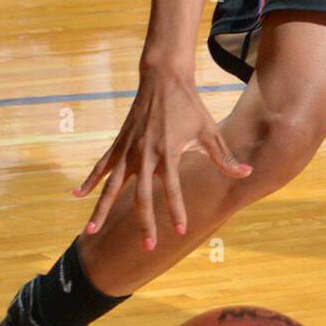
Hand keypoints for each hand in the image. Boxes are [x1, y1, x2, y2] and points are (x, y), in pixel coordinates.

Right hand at [74, 69, 252, 249]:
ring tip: (90, 232)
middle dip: (144, 223)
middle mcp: (144, 154)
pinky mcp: (119, 144)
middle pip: (140, 196)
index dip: (177, 210)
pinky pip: (101, 166)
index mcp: (167, 151)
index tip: (181, 230)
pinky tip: (77, 195)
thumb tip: (248, 173)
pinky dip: (89, 181)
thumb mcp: (209, 130)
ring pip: (112, 186)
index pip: (172, 189)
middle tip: (148, 246)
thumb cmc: (189, 105)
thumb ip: (225, 157)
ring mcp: (128, 149)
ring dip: (101, 209)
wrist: (164, 78)